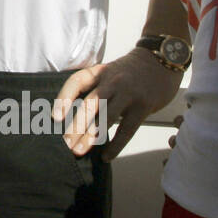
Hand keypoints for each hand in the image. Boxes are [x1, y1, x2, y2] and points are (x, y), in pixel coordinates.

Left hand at [52, 48, 182, 160]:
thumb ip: (95, 89)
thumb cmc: (130, 72)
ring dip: (91, 137)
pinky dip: (116, 145)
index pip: (76, 82)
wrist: (161, 61)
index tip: (55, 117)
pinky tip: (106, 156)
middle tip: (65, 143)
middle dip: (76, 125)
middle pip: (90, 104)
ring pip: (106, 117)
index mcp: (99, 72)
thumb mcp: (109, 72)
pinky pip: (127, 129)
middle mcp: (112, 81)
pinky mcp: (143, 106)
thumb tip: (75, 117)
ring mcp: (128, 94)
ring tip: (79, 151)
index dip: (64, 98)